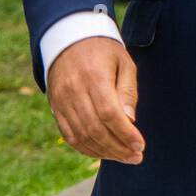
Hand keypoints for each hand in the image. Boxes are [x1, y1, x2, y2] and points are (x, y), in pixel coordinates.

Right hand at [46, 37, 144, 163]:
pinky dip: (86, 148)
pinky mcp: (55, 107)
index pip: (109, 114)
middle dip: (118, 148)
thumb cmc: (104, 52)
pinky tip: (103, 153)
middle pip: (95, 129)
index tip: (140, 146)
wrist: (70, 38)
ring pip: (82, 136)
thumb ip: (128, 92)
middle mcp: (74, 90)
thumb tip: (130, 121)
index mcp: (94, 76)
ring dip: (104, 152)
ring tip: (124, 157)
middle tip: (136, 157)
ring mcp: (62, 100)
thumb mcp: (124, 63)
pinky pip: (69, 136)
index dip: (125, 134)